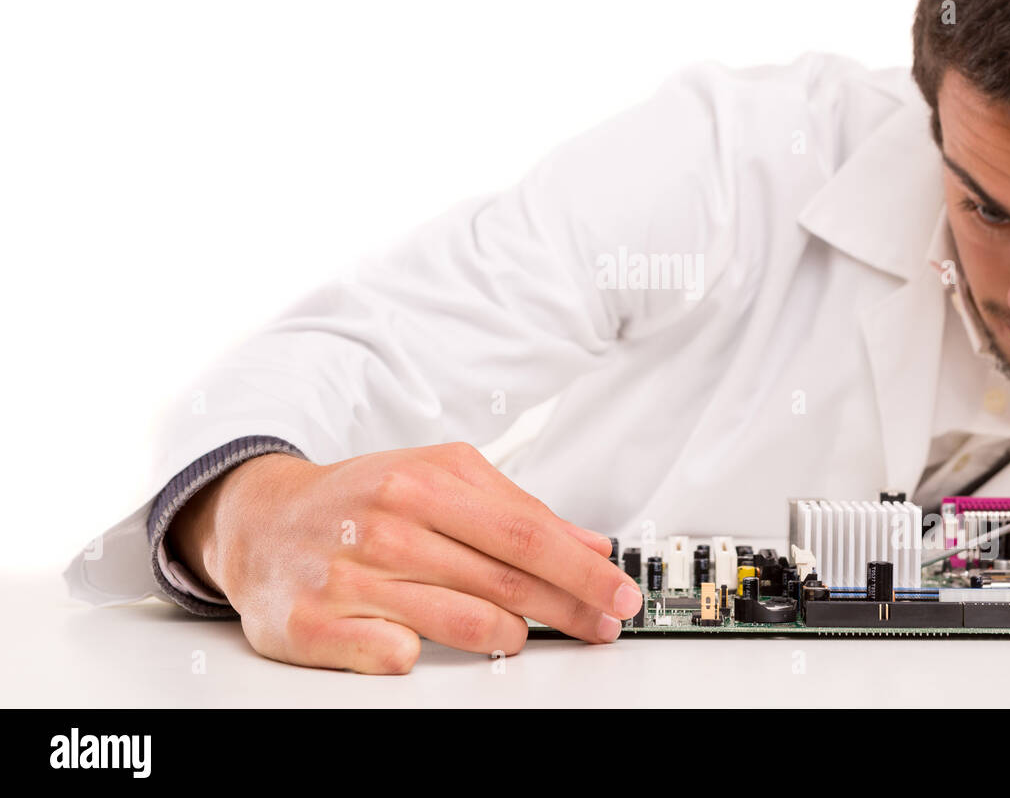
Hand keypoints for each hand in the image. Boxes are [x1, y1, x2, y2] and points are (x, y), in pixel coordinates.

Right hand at [167, 442, 642, 672]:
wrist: (261, 520)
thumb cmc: (361, 498)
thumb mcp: (437, 479)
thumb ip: (514, 508)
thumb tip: (588, 542)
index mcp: (424, 482)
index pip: (526, 532)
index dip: (583, 569)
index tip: (621, 593)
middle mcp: (388, 526)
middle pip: (505, 580)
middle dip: (568, 609)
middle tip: (601, 625)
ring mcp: (351, 578)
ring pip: (465, 623)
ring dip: (509, 636)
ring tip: (517, 633)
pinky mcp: (316, 625)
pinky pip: (398, 657)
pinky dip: (427, 656)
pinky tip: (428, 644)